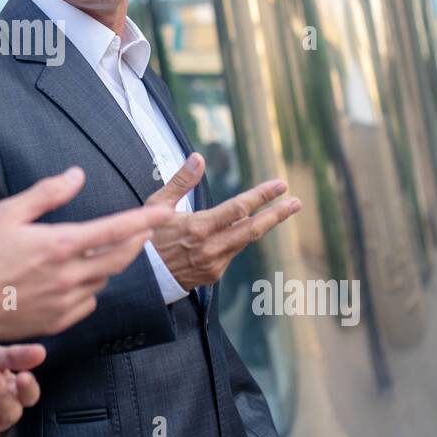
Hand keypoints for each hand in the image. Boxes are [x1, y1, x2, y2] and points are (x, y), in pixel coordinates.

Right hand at [0, 167, 171, 349]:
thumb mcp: (7, 213)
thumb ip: (47, 193)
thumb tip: (76, 175)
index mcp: (60, 245)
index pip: (115, 230)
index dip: (144, 220)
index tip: (165, 214)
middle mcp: (69, 276)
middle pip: (120, 259)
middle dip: (136, 242)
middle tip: (142, 229)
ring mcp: (65, 303)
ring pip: (103, 280)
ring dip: (107, 264)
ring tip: (97, 251)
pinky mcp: (57, 322)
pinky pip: (87, 302)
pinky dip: (88, 288)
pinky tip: (74, 280)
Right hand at [147, 153, 301, 290]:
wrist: (140, 278)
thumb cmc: (147, 236)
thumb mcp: (158, 205)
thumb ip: (181, 181)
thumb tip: (197, 158)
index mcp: (198, 227)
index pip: (239, 208)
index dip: (262, 196)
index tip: (280, 185)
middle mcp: (210, 247)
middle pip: (253, 229)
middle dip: (277, 214)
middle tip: (296, 202)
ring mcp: (214, 263)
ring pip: (245, 241)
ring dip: (263, 225)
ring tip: (279, 212)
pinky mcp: (213, 274)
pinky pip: (232, 252)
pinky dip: (238, 239)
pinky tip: (240, 230)